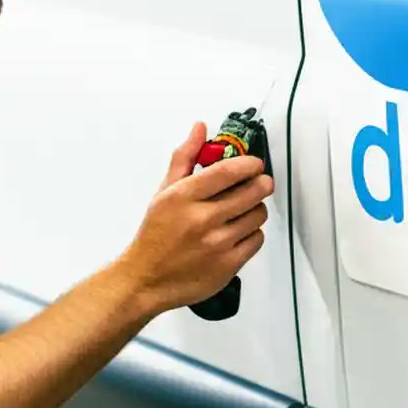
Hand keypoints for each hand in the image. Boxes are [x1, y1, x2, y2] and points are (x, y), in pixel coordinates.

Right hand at [116, 122, 272, 313]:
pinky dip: (252, 234)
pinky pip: (257, 240)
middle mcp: (202, 219)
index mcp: (184, 196)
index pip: (229, 171)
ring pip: (258, 215)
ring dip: (255, 209)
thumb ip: (185, 158)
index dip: (250, 164)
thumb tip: (200, 128)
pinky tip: (237, 233)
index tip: (254, 164)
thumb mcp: (164, 192)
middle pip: (253, 191)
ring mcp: (217, 244)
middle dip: (261, 183)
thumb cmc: (155, 234)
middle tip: (258, 184)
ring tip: (242, 210)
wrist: (146, 279)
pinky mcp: (228, 265)